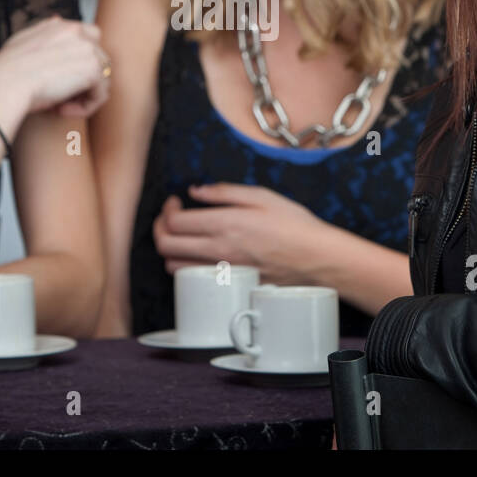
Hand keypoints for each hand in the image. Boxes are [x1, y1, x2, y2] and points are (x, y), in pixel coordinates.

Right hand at [0, 16, 110, 123]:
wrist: (4, 84)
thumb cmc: (7, 69)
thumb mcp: (23, 40)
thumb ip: (44, 30)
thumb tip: (57, 19)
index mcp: (63, 26)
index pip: (91, 38)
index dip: (83, 61)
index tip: (64, 79)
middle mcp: (79, 33)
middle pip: (100, 60)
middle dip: (85, 81)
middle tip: (61, 98)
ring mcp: (88, 50)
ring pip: (102, 80)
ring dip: (83, 97)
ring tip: (59, 107)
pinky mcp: (93, 70)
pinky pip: (100, 95)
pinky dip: (85, 108)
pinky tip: (61, 111)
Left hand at [151, 183, 328, 283]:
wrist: (317, 259)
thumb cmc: (294, 225)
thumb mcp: (261, 196)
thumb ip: (224, 192)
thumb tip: (195, 191)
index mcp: (224, 224)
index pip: (174, 222)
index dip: (166, 211)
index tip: (175, 203)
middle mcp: (218, 250)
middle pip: (166, 246)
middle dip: (160, 229)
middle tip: (169, 219)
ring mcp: (222, 272)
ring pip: (174, 267)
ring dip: (171, 250)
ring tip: (183, 237)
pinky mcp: (230, 286)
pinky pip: (194, 281)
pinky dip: (186, 268)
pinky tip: (198, 256)